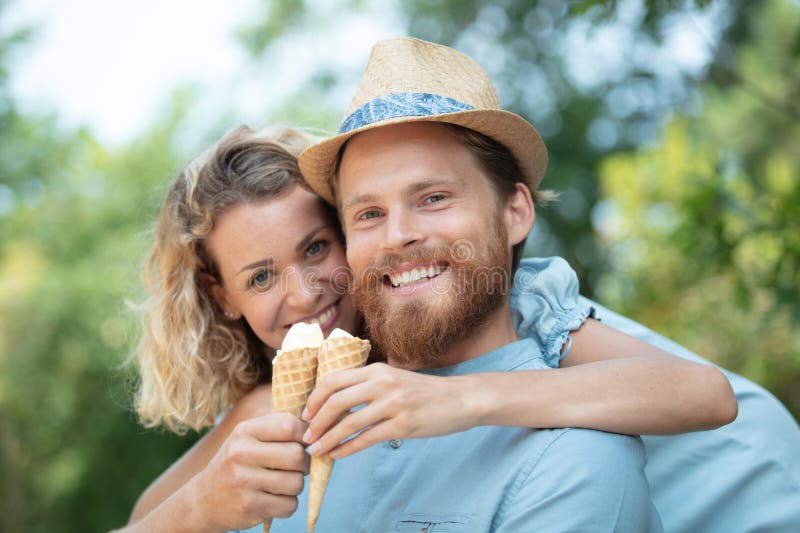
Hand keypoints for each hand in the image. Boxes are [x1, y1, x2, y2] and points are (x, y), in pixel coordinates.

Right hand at [188, 412, 309, 531]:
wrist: (204, 500)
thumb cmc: (236, 463)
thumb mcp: (247, 437)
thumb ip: (277, 427)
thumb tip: (316, 426)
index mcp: (244, 431)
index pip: (289, 425)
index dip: (305, 435)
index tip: (304, 444)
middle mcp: (241, 453)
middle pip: (297, 456)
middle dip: (304, 464)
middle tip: (295, 468)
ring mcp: (244, 481)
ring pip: (297, 482)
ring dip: (295, 486)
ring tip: (280, 484)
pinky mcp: (250, 506)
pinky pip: (290, 505)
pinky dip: (287, 504)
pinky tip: (273, 500)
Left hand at [301, 363, 478, 458]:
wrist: (461, 398)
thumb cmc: (425, 392)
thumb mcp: (394, 378)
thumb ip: (369, 385)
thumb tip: (337, 401)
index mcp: (377, 370)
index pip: (334, 380)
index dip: (314, 398)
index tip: (305, 414)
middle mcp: (382, 384)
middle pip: (336, 401)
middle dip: (315, 421)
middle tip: (305, 436)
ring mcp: (393, 404)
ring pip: (348, 422)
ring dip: (327, 439)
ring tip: (316, 450)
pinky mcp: (403, 425)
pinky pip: (366, 439)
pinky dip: (347, 448)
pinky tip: (337, 455)